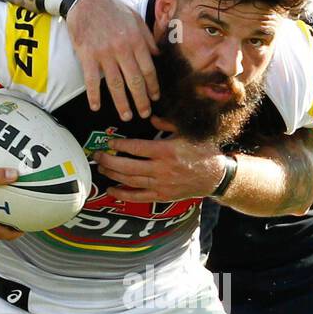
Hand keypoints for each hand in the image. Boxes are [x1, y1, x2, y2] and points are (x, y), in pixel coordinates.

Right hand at [64, 0, 159, 120]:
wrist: (85, 0)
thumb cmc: (112, 9)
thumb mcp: (135, 18)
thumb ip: (147, 38)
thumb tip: (157, 56)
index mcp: (136, 40)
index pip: (148, 69)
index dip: (153, 86)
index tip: (155, 98)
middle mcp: (122, 49)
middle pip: (134, 81)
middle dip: (141, 100)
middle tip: (145, 114)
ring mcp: (104, 54)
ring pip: (115, 84)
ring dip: (121, 103)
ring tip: (126, 116)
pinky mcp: (87, 55)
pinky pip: (92, 80)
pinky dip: (93, 95)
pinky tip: (95, 107)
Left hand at [93, 115, 225, 201]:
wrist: (215, 176)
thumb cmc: (202, 151)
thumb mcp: (187, 132)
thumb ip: (167, 123)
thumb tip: (151, 117)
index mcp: (166, 150)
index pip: (135, 148)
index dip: (118, 145)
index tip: (108, 142)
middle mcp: (161, 169)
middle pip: (127, 166)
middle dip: (109, 161)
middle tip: (97, 156)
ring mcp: (161, 184)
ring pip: (130, 181)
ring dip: (112, 175)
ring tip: (101, 169)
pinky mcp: (162, 196)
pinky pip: (138, 197)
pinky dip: (123, 194)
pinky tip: (111, 189)